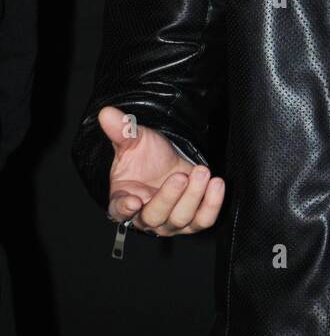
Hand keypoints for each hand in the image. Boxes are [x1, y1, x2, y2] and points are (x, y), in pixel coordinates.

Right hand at [100, 104, 225, 235]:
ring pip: (180, 219)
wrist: (168, 163)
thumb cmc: (146, 157)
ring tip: (201, 171)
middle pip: (155, 217)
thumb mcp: (135, 140)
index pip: (119, 211)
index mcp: (123, 200)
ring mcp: (170, 222)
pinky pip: (204, 220)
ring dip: (193, 196)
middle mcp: (145, 216)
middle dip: (168, 197)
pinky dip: (212, 204)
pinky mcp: (193, 221)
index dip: (125, 208)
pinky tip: (216, 184)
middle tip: (180, 176)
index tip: (134, 200)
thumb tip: (107, 113)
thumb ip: (122, 130)